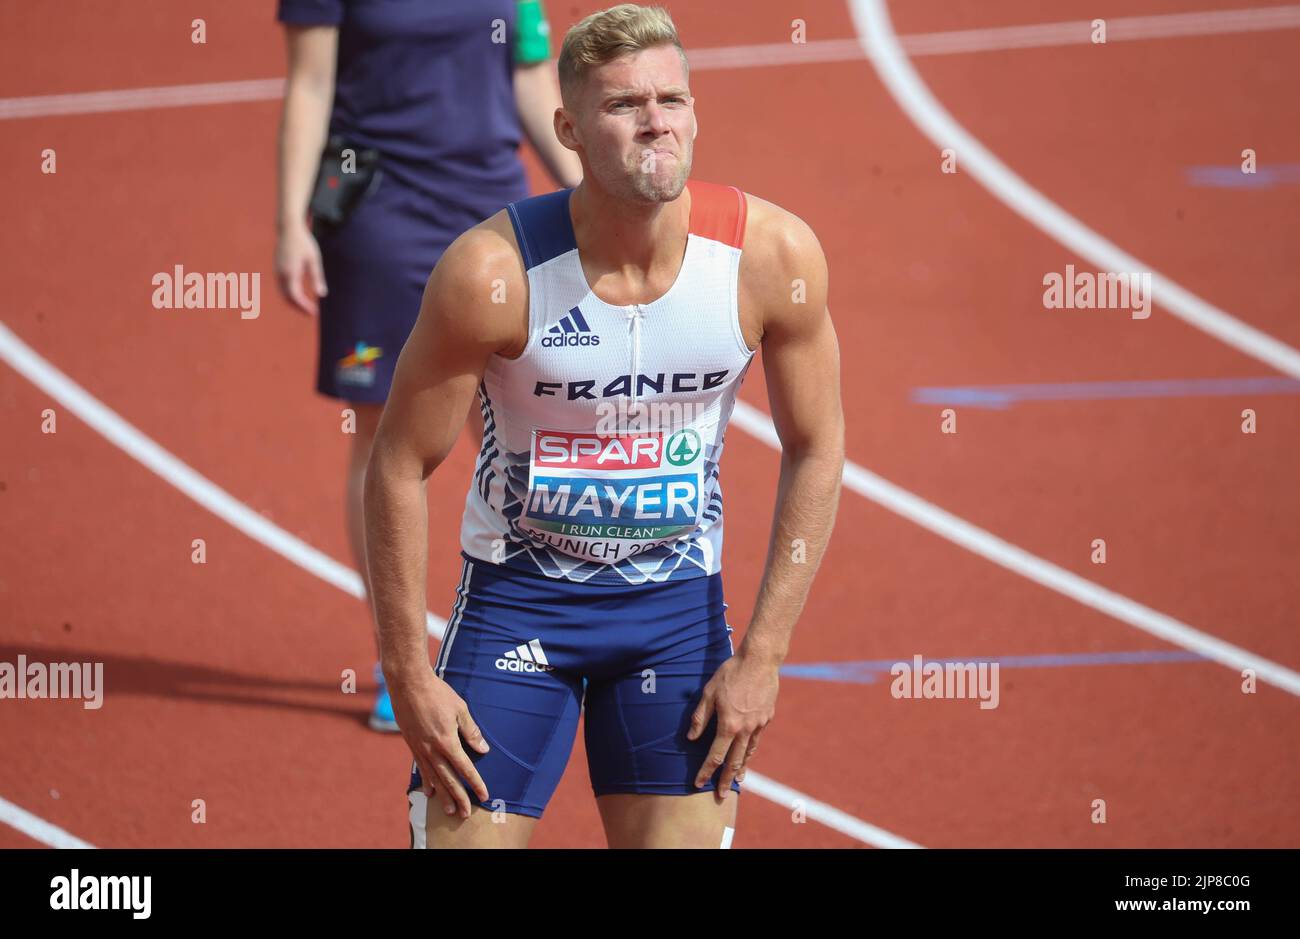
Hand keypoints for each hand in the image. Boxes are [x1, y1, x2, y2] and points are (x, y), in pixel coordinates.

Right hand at [274, 221, 326, 314]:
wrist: (288, 229)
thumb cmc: (304, 242)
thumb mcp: (314, 259)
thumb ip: (317, 277)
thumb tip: (322, 294)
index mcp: (291, 272)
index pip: (296, 296)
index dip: (304, 306)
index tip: (314, 312)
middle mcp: (281, 274)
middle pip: (287, 298)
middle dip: (299, 307)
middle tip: (311, 313)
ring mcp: (277, 271)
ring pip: (283, 293)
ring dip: (293, 302)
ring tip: (306, 307)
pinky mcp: (277, 269)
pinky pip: (282, 287)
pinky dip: (289, 295)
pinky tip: (299, 296)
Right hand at [386, 669, 490, 819]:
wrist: (409, 685)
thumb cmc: (438, 694)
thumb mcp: (460, 709)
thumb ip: (471, 731)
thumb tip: (483, 749)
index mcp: (447, 741)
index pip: (465, 768)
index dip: (475, 783)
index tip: (484, 795)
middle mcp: (433, 749)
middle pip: (448, 779)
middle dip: (459, 797)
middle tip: (465, 814)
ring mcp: (420, 748)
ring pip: (433, 777)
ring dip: (442, 795)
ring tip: (449, 810)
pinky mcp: (412, 744)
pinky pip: (421, 768)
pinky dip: (426, 781)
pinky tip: (429, 791)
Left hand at [686, 648, 779, 799]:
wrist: (760, 660)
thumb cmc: (731, 673)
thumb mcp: (709, 692)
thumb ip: (700, 717)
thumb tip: (691, 737)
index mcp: (729, 725)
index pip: (715, 755)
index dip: (706, 771)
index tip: (699, 783)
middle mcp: (745, 729)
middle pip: (735, 761)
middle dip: (726, 779)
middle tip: (721, 794)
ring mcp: (758, 725)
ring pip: (749, 752)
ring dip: (741, 768)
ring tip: (737, 780)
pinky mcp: (767, 717)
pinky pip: (756, 739)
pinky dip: (751, 750)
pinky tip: (747, 754)